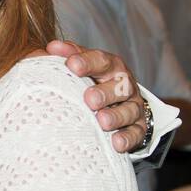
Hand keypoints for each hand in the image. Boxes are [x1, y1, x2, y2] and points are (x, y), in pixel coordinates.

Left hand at [45, 39, 147, 153]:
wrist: (119, 104)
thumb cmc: (93, 83)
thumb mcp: (83, 67)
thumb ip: (70, 55)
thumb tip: (52, 47)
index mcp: (110, 67)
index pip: (101, 61)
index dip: (87, 62)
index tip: (71, 65)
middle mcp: (124, 86)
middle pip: (119, 87)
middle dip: (105, 93)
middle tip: (89, 99)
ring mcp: (133, 107)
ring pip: (129, 111)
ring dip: (116, 116)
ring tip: (102, 121)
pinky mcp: (138, 128)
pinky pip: (136, 134)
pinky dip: (127, 138)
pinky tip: (116, 143)